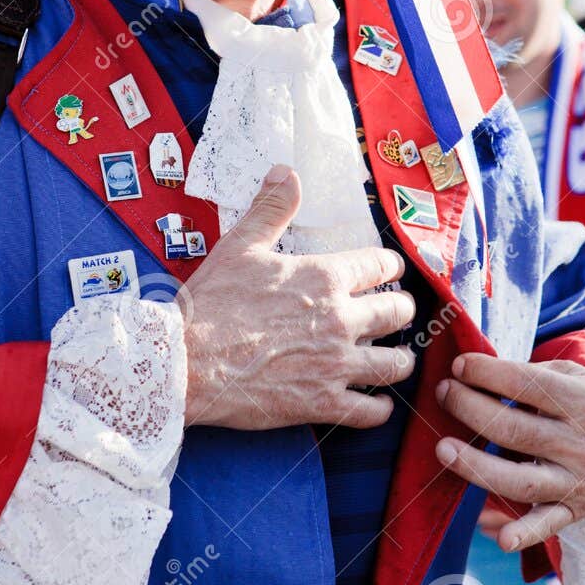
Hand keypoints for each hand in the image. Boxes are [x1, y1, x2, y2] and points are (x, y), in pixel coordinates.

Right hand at [182, 165, 415, 430]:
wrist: (184, 362)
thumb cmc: (211, 304)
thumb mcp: (240, 245)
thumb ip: (271, 207)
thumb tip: (286, 172)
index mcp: (325, 277)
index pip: (382, 265)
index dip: (390, 267)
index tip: (389, 272)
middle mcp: (341, 319)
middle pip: (399, 312)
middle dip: (400, 311)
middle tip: (392, 314)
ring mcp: (335, 364)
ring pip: (396, 364)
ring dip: (398, 359)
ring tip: (391, 358)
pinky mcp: (323, 403)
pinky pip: (372, 412)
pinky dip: (377, 409)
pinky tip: (372, 402)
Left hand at [434, 354, 584, 550]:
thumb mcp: (581, 376)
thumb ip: (536, 376)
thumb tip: (482, 373)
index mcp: (580, 401)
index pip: (525, 385)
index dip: (487, 373)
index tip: (460, 366)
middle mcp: (578, 442)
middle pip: (514, 430)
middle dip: (470, 409)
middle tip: (445, 394)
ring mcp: (576, 479)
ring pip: (520, 479)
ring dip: (478, 467)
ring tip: (444, 450)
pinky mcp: (576, 509)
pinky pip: (547, 524)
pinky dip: (524, 534)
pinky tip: (499, 537)